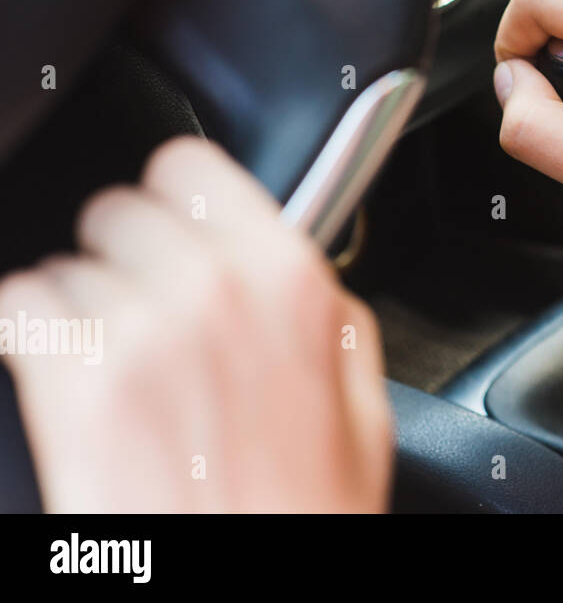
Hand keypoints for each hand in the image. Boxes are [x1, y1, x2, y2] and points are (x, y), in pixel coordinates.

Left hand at [0, 137, 391, 511]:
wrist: (248, 588)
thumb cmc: (302, 512)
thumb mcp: (363, 406)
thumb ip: (332, 320)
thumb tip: (302, 279)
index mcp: (288, 282)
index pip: (192, 168)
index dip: (179, 198)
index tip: (174, 223)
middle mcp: (210, 289)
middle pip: (121, 211)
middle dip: (128, 257)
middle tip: (145, 312)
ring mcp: (138, 332)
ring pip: (68, 266)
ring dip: (83, 308)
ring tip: (113, 370)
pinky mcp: (72, 384)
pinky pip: (20, 308)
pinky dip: (30, 335)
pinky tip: (65, 378)